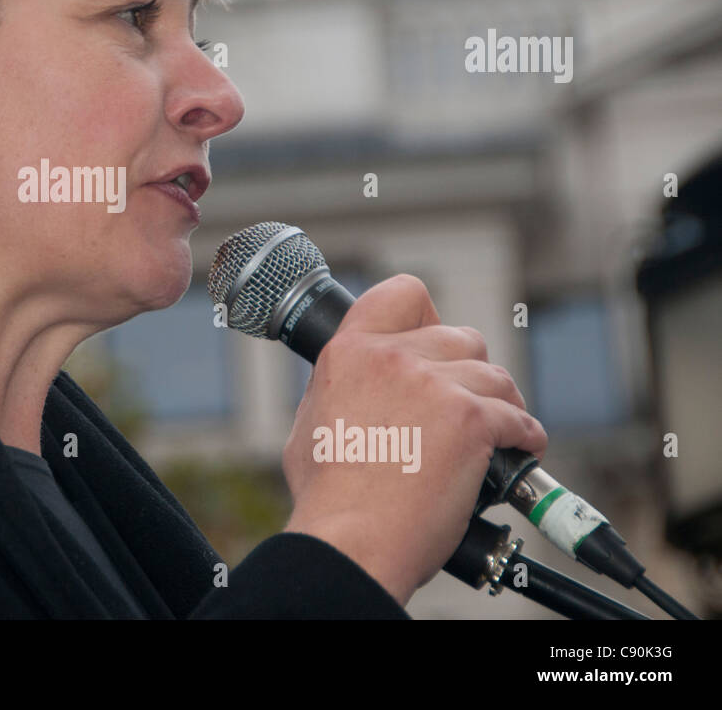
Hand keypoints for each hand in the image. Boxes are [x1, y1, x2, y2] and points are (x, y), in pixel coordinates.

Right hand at [280, 274, 547, 606]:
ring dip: (501, 402)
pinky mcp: (472, 421)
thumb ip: (340, 386)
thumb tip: (357, 384)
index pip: (402, 294)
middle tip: (467, 402)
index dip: (426, 316)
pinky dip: (524, 436)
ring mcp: (435, 386)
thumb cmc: (328, 496)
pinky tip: (519, 450)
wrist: (352, 541)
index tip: (433, 341)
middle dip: (468, 370)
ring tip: (499, 430)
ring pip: (495, 376)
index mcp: (350, 352)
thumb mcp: (311, 421)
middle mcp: (393, 358)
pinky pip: (519, 418)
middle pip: (460, 337)